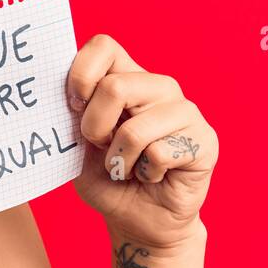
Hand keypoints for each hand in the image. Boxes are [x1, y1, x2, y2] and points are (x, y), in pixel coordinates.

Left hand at [67, 34, 218, 248]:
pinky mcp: (205, 140)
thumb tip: (62, 97)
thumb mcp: (77, 147)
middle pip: (115, 86)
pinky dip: (146, 173)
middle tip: (103, 148)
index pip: (103, 46)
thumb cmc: (107, 179)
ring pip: (135, 128)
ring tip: (128, 166)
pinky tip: (154, 175)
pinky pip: (160, 153)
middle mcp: (158, 87)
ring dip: (120, 158)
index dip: (81, 73)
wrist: (138, 221)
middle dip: (94, 128)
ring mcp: (185, 111)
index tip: (73, 104)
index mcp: (125, 78)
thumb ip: (72, 117)